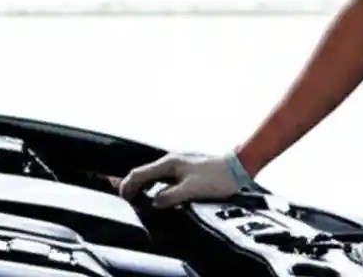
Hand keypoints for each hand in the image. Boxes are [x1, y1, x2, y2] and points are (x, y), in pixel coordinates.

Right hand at [117, 152, 244, 207]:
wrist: (239, 167)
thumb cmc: (217, 178)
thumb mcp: (190, 190)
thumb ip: (169, 197)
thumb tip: (153, 203)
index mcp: (169, 163)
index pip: (139, 173)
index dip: (127, 186)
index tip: (122, 199)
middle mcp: (172, 160)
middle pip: (145, 173)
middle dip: (133, 186)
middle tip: (128, 201)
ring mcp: (180, 162)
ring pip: (155, 175)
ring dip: (146, 186)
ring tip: (140, 200)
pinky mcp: (188, 168)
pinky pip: (166, 177)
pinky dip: (157, 185)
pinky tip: (161, 195)